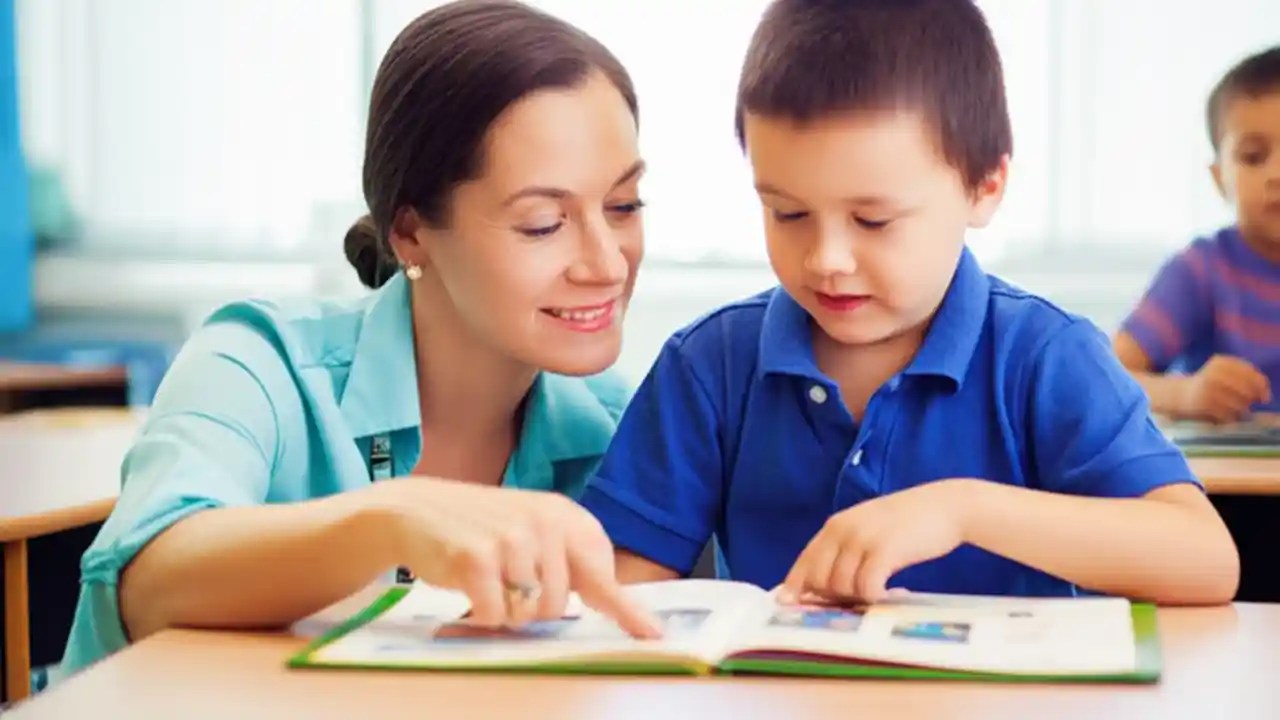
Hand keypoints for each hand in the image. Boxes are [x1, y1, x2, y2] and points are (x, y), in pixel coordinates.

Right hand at [362, 478, 660, 637]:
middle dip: (533, 607)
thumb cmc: (483, 528)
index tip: (650, 634)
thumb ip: (574, 564)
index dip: (624, 610)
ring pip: (526, 614)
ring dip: (504, 610)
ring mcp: (511, 539)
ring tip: (486, 578)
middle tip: (507, 581)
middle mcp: (543, 523)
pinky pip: (493, 616)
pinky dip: (480, 614)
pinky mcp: (477, 558)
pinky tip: (468, 586)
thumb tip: (625, 609)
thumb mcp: (534, 531)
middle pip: (560, 605)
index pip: (602, 573)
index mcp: (565, 515)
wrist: (418, 508)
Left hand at [780, 479, 973, 603]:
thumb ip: (845, 548)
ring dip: (857, 599)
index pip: (805, 561)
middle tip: (857, 600)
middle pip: (819, 580)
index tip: (788, 604)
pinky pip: (866, 587)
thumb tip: (822, 584)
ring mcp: (863, 539)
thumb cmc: (907, 523)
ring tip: (878, 593)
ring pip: (841, 587)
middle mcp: (843, 530)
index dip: (795, 586)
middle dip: (832, 597)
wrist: (946, 506)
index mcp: (836, 525)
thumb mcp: (868, 527)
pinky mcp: (885, 550)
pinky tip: (888, 594)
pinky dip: (873, 597)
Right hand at [1178, 355, 1270, 422]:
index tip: (1264, 396)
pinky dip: (1229, 417)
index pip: (1250, 372)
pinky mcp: (1202, 403)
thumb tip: (1265, 396)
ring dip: (1240, 409)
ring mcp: (1207, 388)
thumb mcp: (1224, 373)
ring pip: (1239, 403)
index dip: (1261, 385)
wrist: (1179, 394)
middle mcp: (1214, 373)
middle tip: (1247, 403)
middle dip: (1251, 398)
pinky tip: (1223, 414)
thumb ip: (1247, 378)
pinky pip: (1227, 414)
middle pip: (1247, 389)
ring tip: (1232, 407)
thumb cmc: (1209, 384)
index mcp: (1221, 362)